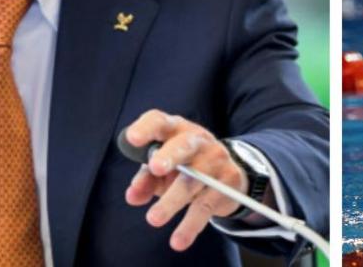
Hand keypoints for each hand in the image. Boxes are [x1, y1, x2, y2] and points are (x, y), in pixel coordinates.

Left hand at [123, 110, 248, 250]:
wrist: (230, 173)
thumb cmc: (185, 165)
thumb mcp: (164, 167)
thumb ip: (146, 179)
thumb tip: (132, 195)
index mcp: (177, 130)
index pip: (160, 121)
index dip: (147, 128)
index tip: (132, 138)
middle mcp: (198, 142)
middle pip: (183, 146)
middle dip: (169, 155)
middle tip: (155, 168)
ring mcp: (215, 162)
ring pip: (192, 181)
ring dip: (172, 201)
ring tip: (153, 219)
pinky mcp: (226, 186)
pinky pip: (205, 207)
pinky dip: (190, 225)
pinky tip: (178, 240)